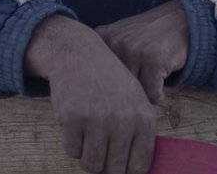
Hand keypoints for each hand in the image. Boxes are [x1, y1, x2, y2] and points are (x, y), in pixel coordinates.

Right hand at [25, 15, 157, 173]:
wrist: (80, 55)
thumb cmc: (110, 83)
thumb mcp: (135, 101)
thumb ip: (140, 134)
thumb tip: (136, 171)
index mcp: (144, 118)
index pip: (138, 166)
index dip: (126, 171)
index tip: (118, 165)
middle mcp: (123, 120)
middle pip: (114, 170)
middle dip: (105, 166)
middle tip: (100, 151)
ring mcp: (97, 119)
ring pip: (91, 165)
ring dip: (87, 157)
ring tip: (88, 138)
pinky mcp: (72, 118)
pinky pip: (72, 151)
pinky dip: (72, 143)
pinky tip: (76, 124)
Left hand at [96, 0, 189, 103]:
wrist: (181, 19)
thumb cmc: (148, 34)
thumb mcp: (119, 35)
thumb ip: (102, 55)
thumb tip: (90, 94)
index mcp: (103, 36)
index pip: (94, 75)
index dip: (105, 85)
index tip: (113, 83)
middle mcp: (115, 42)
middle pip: (112, 88)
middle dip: (124, 93)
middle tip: (137, 83)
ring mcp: (134, 51)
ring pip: (131, 94)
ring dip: (142, 94)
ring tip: (149, 78)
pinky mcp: (154, 61)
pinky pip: (151, 96)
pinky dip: (158, 95)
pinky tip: (160, 81)